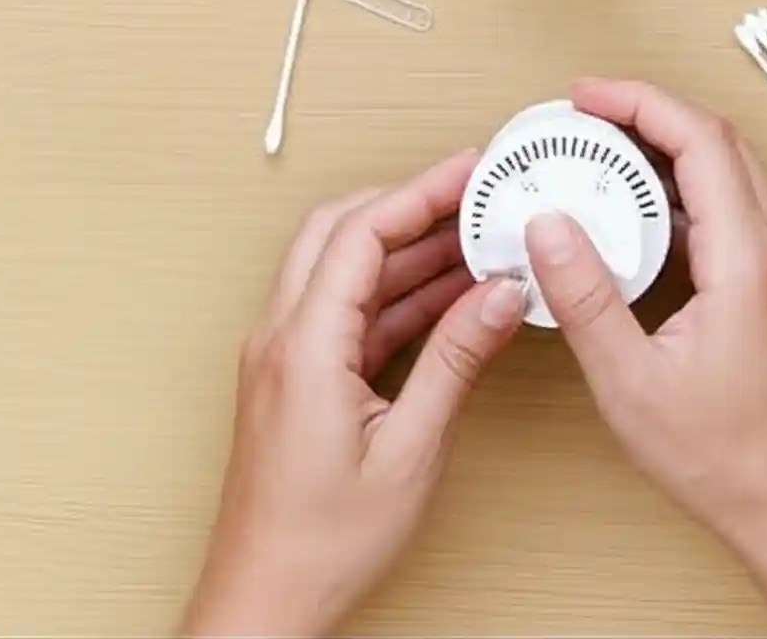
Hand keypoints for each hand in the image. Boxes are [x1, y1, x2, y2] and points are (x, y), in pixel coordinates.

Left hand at [183, 150, 526, 635]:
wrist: (267, 597)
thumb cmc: (322, 540)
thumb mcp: (410, 448)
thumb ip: (455, 361)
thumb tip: (499, 295)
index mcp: (303, 346)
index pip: (361, 234)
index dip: (420, 192)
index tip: (470, 170)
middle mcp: (282, 339)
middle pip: (341, 233)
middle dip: (410, 203)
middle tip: (472, 191)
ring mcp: (286, 357)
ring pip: (344, 271)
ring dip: (407, 250)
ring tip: (476, 240)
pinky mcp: (299, 379)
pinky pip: (348, 313)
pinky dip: (397, 296)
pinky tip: (447, 297)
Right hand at [525, 79, 766, 635]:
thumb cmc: (727, 457)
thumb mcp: (630, 380)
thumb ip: (584, 295)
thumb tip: (546, 228)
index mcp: (749, 260)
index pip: (700, 140)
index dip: (639, 102)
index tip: (585, 97)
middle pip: (718, 144)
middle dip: (648, 116)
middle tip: (583, 119)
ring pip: (729, 177)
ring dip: (667, 156)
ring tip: (601, 161)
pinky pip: (733, 216)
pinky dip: (684, 198)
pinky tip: (638, 222)